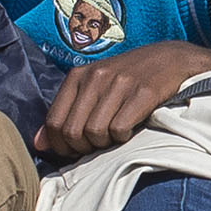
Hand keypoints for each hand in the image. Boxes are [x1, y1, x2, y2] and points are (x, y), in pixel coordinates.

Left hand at [37, 39, 210, 158]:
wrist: (172, 59)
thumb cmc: (129, 80)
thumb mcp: (93, 89)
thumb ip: (66, 114)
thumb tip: (38, 144)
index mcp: (78, 76)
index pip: (54, 123)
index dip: (62, 146)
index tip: (77, 150)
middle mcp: (95, 77)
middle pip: (73, 133)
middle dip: (84, 148)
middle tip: (99, 147)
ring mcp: (119, 83)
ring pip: (95, 133)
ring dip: (106, 144)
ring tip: (116, 136)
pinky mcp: (143, 91)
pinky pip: (120, 129)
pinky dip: (124, 138)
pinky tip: (131, 130)